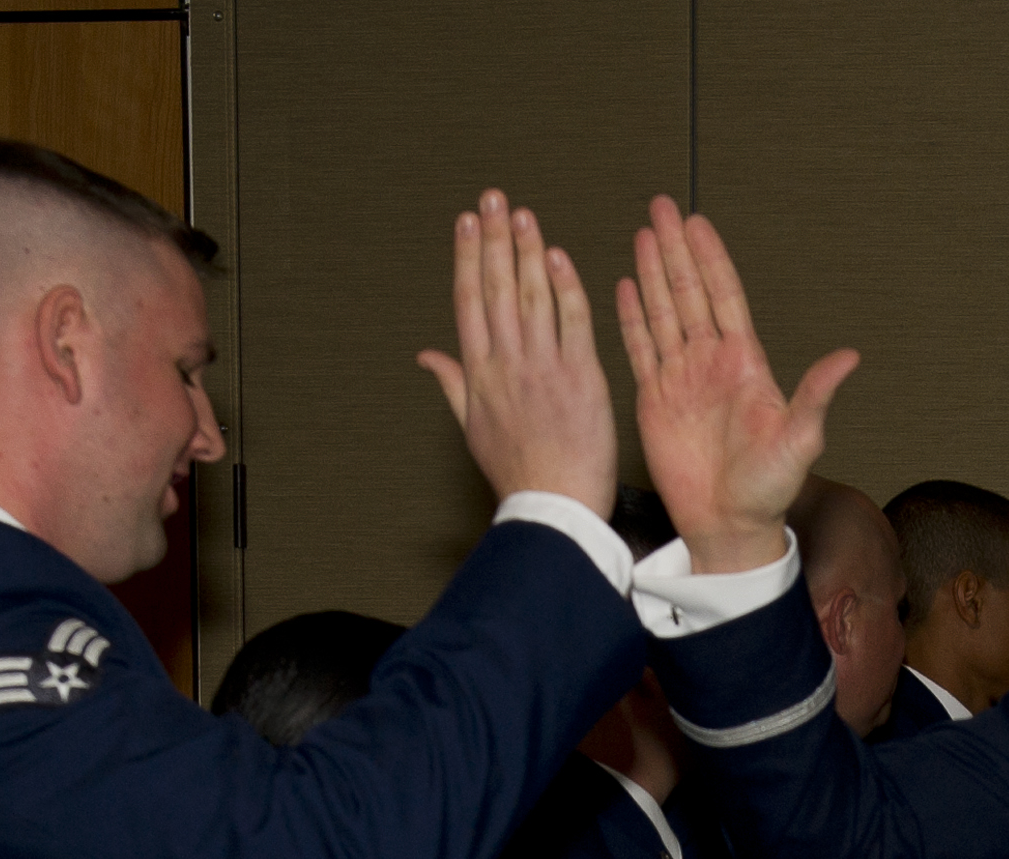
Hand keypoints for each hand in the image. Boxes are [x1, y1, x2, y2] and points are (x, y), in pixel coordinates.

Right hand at [417, 191, 616, 517]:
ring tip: (523, 214)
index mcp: (479, 375)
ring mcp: (544, 368)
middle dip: (494, 238)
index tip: (468, 222)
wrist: (555, 508)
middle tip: (495, 198)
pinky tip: (557, 256)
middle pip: (496, 287)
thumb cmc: (518, 475)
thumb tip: (426, 355)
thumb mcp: (474, 430)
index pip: (469, 301)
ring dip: (527, 250)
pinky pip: (572, 321)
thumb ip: (453, 384)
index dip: (467, 256)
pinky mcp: (582, 376)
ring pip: (531, 295)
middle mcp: (507, 364)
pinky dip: (565, 286)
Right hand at [616, 196, 857, 571]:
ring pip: (663, 312)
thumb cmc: (769, 489)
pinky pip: (640, 350)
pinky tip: (624, 287)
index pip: (723, 296)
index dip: (709, 257)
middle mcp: (710, 363)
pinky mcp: (655, 402)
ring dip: (653, 272)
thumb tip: (849, 357)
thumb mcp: (800, 439)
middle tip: (661, 207)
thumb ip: (816, 394)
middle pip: (688, 292)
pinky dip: (631, 318)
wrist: (729, 525)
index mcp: (743, 363)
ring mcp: (681, 379)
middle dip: (675, 248)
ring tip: (643, 233)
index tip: (696, 222)